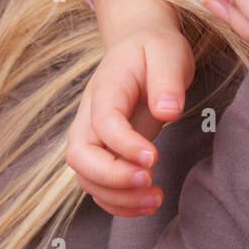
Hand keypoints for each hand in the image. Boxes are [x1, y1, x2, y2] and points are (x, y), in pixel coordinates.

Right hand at [66, 27, 194, 216]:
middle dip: (111, 178)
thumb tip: (168, 112)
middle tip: (149, 182)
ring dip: (117, 196)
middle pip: (80, 156)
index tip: (154, 157)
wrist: (139, 44)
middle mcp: (90, 115)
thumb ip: (167, 80)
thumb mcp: (168, 52)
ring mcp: (93, 136)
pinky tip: (146, 204)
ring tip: (155, 200)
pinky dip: (118, 202)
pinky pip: (98, 185)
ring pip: (87, 177)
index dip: (124, 145)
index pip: (103, 122)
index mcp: (106, 88)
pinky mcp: (104, 152)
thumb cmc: (154, 48)